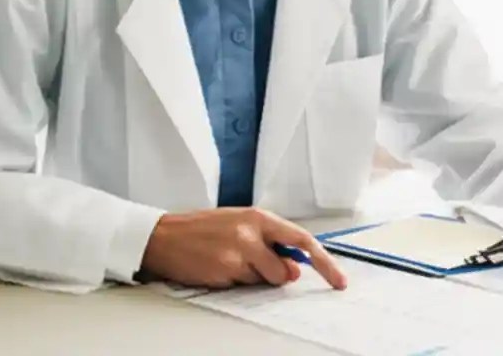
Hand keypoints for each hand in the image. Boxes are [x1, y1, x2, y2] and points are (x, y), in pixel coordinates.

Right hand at [140, 207, 346, 289]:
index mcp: (259, 217)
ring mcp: (237, 252)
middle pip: (284, 269)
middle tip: (250, 262)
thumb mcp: (241, 226)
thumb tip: (294, 270)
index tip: (338, 279)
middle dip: (274, 274)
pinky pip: (242, 286)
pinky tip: (217, 266)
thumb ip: (271, 244)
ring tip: (227, 259)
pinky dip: (233, 281)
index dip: (325, 262)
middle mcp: (251, 232)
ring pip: (264, 280)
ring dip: (251, 277)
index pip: (303, 240)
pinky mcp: (223, 270)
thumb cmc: (203, 229)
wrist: (164, 236)